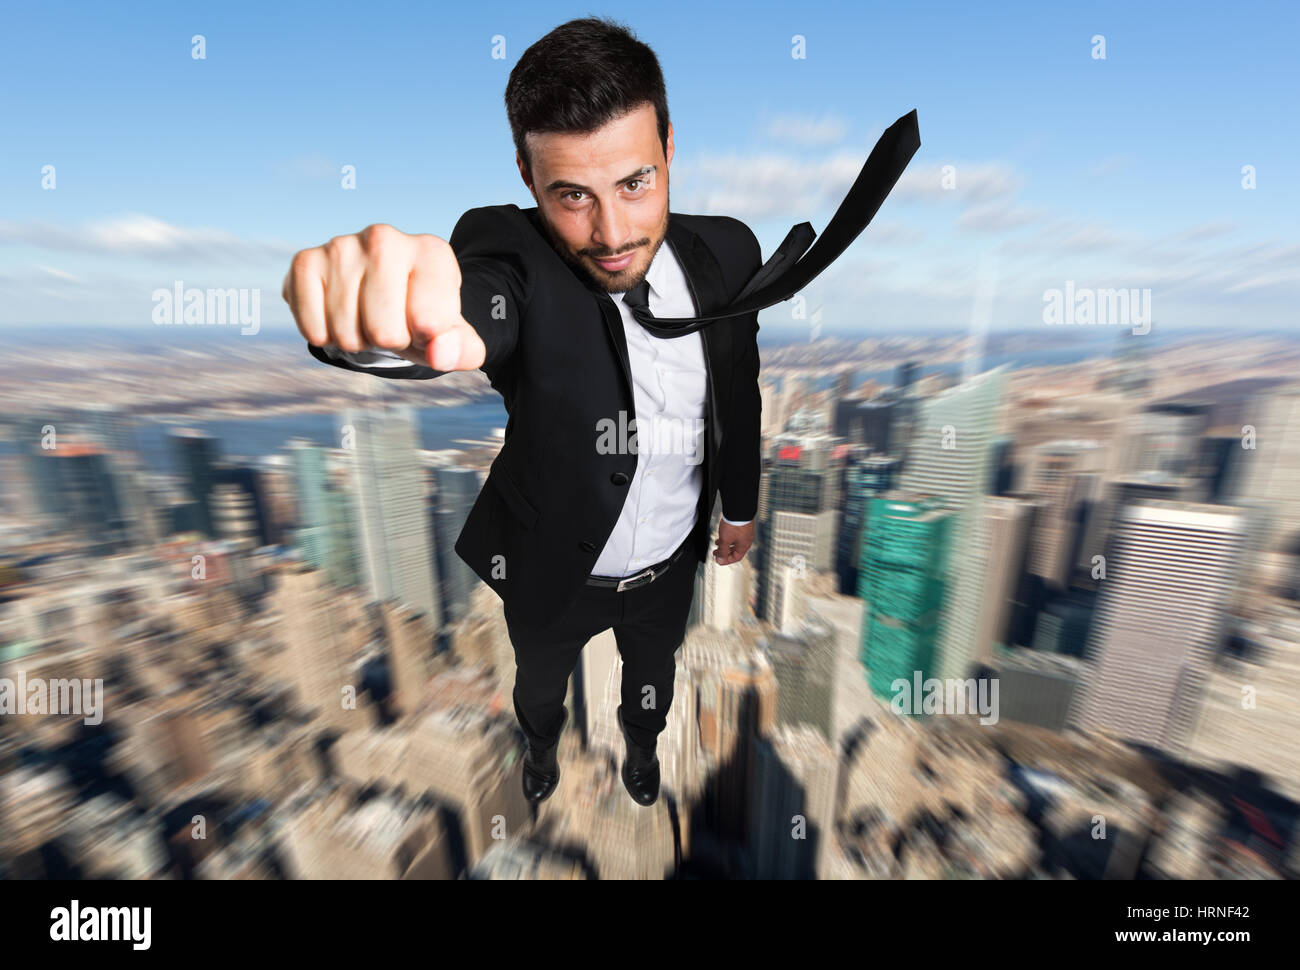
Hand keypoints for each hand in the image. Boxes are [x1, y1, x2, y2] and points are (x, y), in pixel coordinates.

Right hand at [282, 223, 484, 370]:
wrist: (381, 295)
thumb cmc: (422, 317)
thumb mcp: (453, 338)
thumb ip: (460, 350)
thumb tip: (441, 354)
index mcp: (432, 252)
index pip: (428, 323)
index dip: (426, 339)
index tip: (426, 324)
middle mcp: (386, 238)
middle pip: (384, 332)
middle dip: (389, 342)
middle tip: (392, 322)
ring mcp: (342, 245)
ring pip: (347, 334)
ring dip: (357, 340)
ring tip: (367, 317)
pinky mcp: (306, 261)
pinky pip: (313, 328)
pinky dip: (325, 336)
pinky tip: (338, 315)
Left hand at [713, 519, 753, 565]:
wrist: (738, 509)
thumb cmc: (734, 524)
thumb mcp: (725, 540)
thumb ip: (722, 551)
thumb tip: (720, 560)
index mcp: (744, 546)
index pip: (736, 558)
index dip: (726, 560)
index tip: (719, 560)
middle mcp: (746, 540)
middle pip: (735, 551)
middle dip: (725, 552)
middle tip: (717, 553)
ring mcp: (745, 533)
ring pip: (734, 543)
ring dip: (725, 545)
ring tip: (718, 544)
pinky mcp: (743, 527)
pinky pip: (735, 536)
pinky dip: (728, 538)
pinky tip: (722, 535)